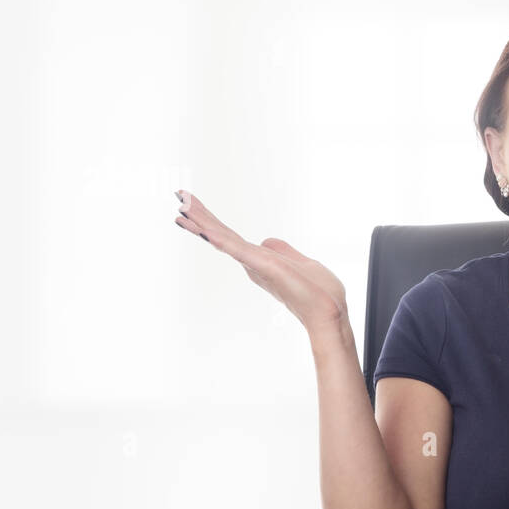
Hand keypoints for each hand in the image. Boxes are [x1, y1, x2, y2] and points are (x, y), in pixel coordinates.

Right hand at [174, 190, 348, 337]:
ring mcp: (255, 265)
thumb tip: (267, 241)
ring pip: (223, 239)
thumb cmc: (319, 293)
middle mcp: (252, 263)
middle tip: (180, 196)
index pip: (230, 237)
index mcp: (259, 261)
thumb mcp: (302, 262)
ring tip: (181, 207)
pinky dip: (220, 239)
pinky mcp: (263, 267)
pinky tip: (204, 230)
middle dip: (200, 216)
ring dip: (202, 223)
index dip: (212, 221)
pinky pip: (237, 249)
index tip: (194, 204)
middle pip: (221, 235)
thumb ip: (283, 251)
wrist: (328, 312)